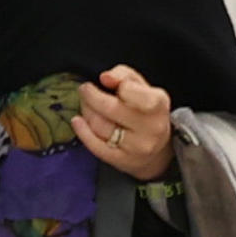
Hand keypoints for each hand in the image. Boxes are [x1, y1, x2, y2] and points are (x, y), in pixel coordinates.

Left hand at [73, 64, 173, 182]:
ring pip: (100, 125)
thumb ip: (124, 75)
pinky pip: (95, 145)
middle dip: (90, 95)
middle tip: (85, 90)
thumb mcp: (143, 88)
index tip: (105, 80)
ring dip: (86, 111)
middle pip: (110, 108)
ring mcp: (137, 146)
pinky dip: (82, 131)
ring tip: (86, 105)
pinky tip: (78, 121)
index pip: (128, 89)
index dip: (114, 82)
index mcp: (158, 104)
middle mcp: (151, 127)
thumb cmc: (146, 112)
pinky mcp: (122, 161)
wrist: (157, 151)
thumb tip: (105, 77)